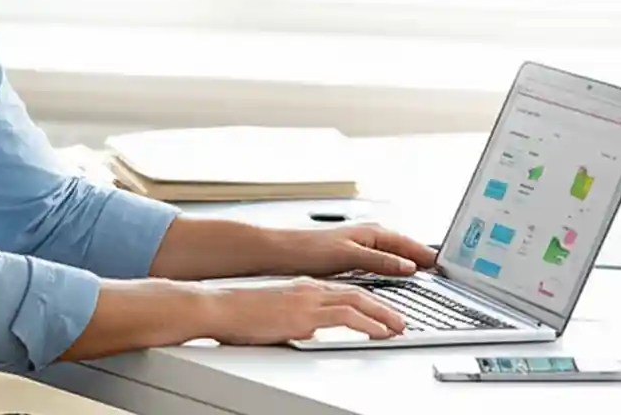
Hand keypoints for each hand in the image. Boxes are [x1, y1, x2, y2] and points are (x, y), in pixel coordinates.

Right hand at [207, 278, 407, 344]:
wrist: (221, 308)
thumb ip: (298, 320)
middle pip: (358, 293)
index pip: (344, 291)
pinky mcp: (305, 314)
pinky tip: (379, 333)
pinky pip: (347, 317)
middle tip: (400, 320)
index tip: (383, 311)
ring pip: (358, 301)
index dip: (368, 301)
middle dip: (383, 307)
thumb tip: (310, 331)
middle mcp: (310, 289)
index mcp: (304, 287)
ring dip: (383, 315)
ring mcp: (308, 299)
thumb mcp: (277, 316)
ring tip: (399, 327)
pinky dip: (368, 324)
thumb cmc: (239, 314)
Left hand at [274, 223, 436, 277]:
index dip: (426, 255)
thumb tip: (408, 266)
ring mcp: (360, 246)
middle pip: (403, 248)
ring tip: (423, 276)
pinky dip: (392, 269)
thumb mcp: (349, 257)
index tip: (443, 265)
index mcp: (371, 232)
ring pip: (392, 255)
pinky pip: (380, 262)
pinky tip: (393, 278)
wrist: (282, 252)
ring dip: (407, 263)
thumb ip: (380, 261)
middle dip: (421, 258)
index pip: (408, 244)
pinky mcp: (351, 257)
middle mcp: (367, 236)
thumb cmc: (310, 250)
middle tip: (440, 273)